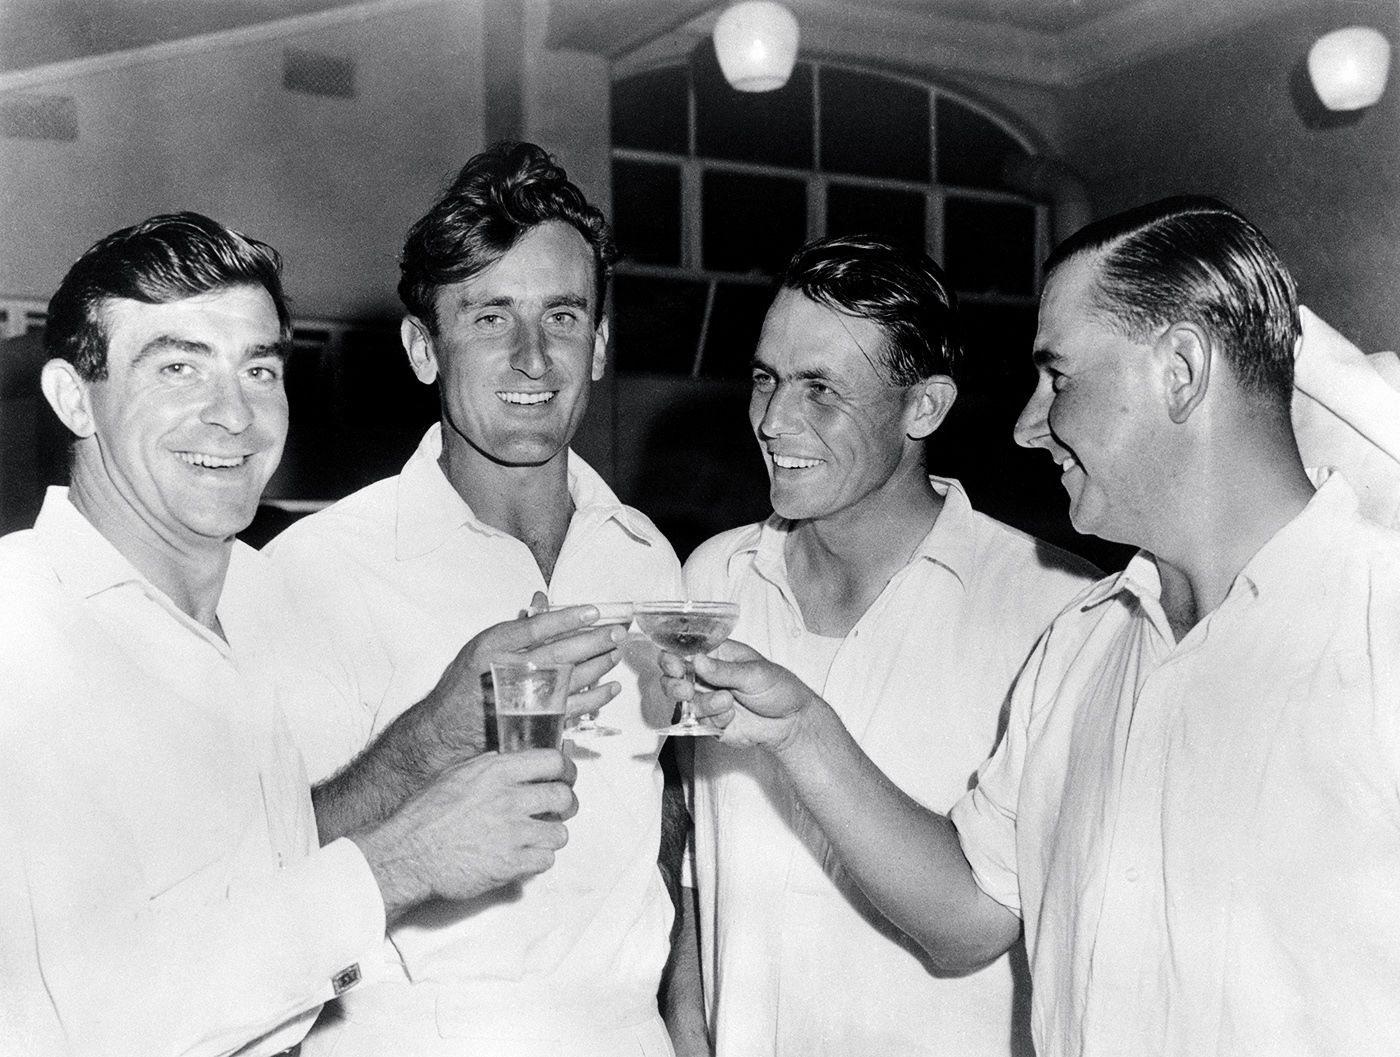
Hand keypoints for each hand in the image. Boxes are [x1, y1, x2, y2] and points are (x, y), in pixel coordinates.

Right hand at [354, 748, 578, 917]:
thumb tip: (521, 758)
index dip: (566, 770)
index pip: (554, 761)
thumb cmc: (426, 815)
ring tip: (536, 836)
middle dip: (565, 804)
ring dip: (551, 835)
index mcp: (497, 772)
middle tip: (558, 809)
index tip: (565, 776)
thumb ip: (492, 765)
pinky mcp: (511, 864)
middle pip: (564, 797)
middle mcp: (509, 799)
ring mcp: (512, 833)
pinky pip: (546, 860)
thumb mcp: (458, 774)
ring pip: (560, 832)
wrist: (409, 854)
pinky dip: (538, 859)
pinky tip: (524, 855)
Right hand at [423, 592, 627, 760]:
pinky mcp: (533, 721)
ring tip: (616, 653)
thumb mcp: (484, 645)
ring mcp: (521, 700)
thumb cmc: (467, 680)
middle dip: (593, 641)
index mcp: (492, 647)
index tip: (593, 610)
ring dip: (598, 666)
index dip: (567, 618)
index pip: (536, 627)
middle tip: (617, 632)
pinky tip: (611, 686)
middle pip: (559, 653)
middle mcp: (506, 672)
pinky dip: (596, 698)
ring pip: (569, 681)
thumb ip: (516, 625)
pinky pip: (572, 709)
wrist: (449, 727)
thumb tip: (542, 600)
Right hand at [657, 639, 820, 752]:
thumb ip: (724, 671)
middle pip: (673, 678)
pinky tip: (731, 716)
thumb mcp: (754, 673)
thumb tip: (697, 660)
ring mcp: (708, 700)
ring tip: (726, 702)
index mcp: (716, 656)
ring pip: (685, 703)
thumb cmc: (778, 687)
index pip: (685, 652)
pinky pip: (700, 722)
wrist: (791, 722)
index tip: (674, 665)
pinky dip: (714, 719)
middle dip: (674, 684)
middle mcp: (707, 677)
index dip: (672, 658)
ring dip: (703, 704)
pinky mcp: (711, 722)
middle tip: (686, 689)